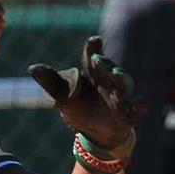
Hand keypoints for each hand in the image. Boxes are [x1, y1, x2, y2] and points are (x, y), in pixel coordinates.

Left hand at [29, 36, 148, 155]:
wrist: (96, 133)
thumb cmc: (80, 109)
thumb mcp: (62, 97)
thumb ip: (51, 82)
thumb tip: (32, 68)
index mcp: (93, 74)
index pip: (92, 58)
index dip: (93, 50)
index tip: (94, 40)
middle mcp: (108, 82)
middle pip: (108, 70)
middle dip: (103, 65)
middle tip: (96, 59)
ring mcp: (120, 97)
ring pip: (123, 85)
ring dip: (121, 80)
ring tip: (115, 75)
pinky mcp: (129, 113)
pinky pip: (137, 108)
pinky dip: (140, 105)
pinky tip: (142, 104)